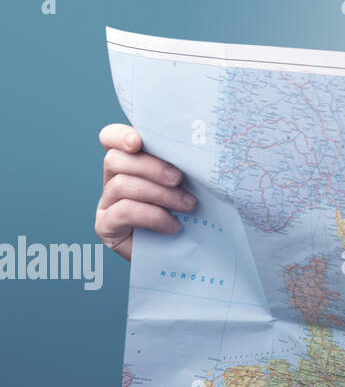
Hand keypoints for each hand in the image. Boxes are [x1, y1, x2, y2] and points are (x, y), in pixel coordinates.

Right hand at [96, 123, 193, 260]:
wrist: (186, 250)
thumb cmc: (191, 209)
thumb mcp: (188, 181)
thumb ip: (182, 163)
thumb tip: (197, 147)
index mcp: (131, 160)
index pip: (110, 138)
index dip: (119, 136)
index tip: (137, 142)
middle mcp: (113, 178)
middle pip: (115, 160)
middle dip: (151, 167)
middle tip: (179, 179)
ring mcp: (106, 203)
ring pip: (121, 185)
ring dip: (159, 194)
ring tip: (187, 204)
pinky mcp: (106, 226)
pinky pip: (123, 212)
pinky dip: (152, 216)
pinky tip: (172, 225)